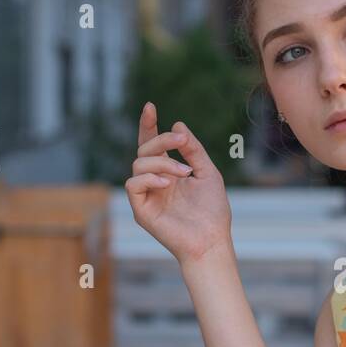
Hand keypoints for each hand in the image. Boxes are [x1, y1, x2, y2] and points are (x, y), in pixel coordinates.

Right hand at [125, 103, 231, 264]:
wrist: (212, 240)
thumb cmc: (212, 211)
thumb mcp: (208, 172)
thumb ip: (193, 150)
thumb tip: (178, 125)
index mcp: (169, 172)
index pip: (152, 145)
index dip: (148, 125)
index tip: (150, 106)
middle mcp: (155, 182)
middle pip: (144, 150)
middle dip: (162, 140)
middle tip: (182, 141)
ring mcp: (146, 195)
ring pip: (138, 164)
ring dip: (162, 162)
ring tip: (184, 173)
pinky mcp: (141, 210)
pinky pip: (133, 184)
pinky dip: (149, 178)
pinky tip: (168, 183)